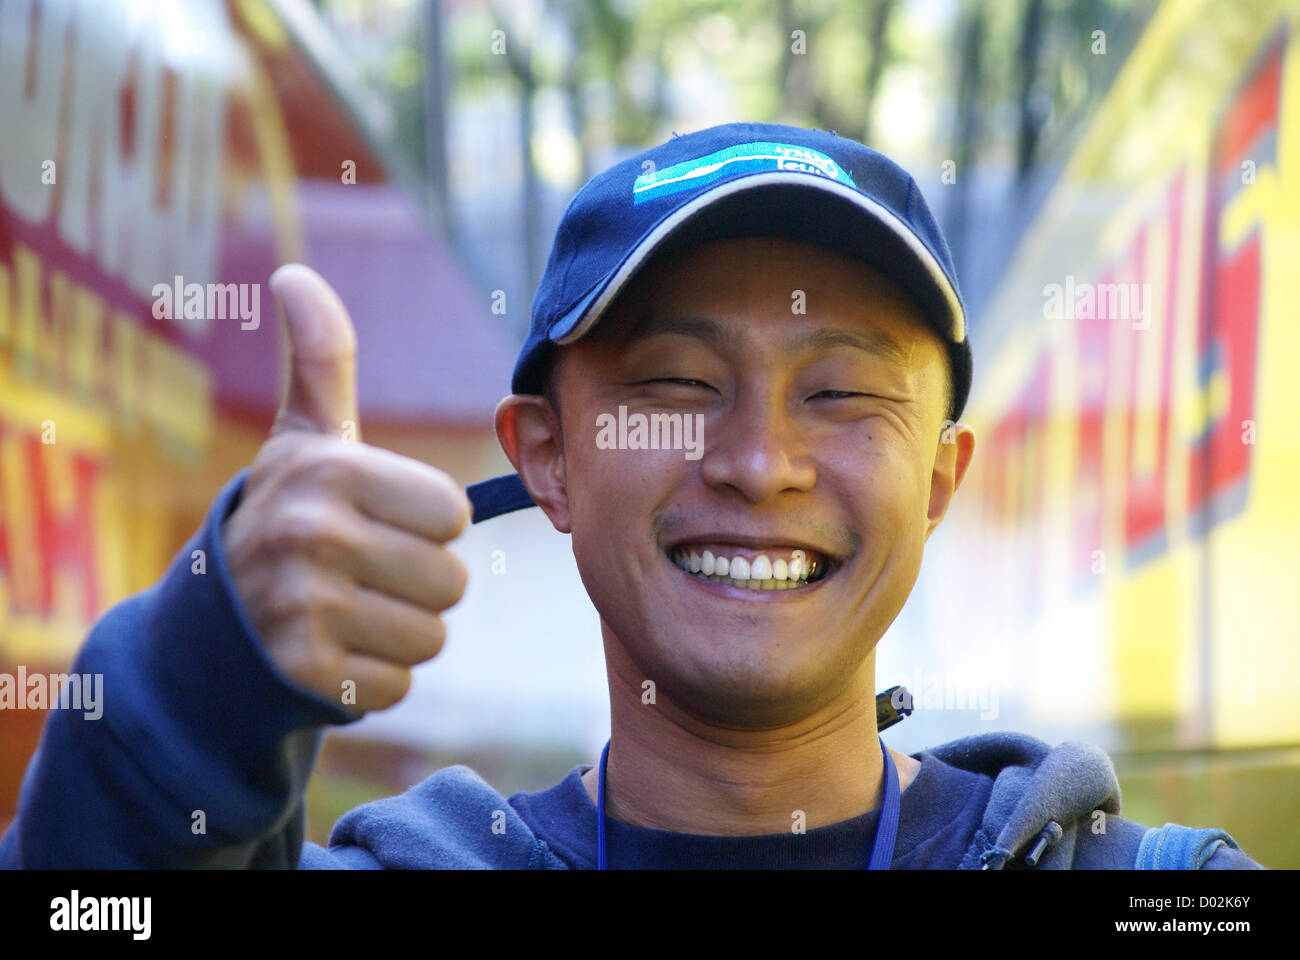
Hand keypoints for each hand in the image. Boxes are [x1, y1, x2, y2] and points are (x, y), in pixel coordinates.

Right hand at [223, 265, 469, 714]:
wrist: (210, 617)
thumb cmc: (285, 513)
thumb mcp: (304, 438)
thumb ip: (320, 360)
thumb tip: (294, 274)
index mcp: (330, 471)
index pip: (452, 514)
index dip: (425, 523)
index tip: (379, 519)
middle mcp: (312, 535)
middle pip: (450, 580)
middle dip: (418, 582)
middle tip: (364, 572)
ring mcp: (303, 609)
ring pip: (430, 636)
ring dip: (400, 630)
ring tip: (349, 609)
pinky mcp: (303, 675)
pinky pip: (398, 683)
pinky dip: (375, 675)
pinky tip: (333, 650)